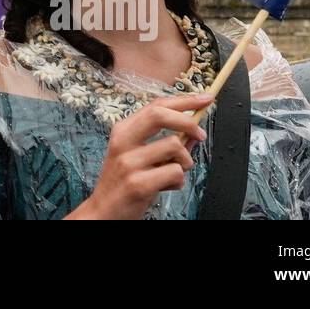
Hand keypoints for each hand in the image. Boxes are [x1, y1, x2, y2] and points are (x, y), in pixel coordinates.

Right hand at [70, 93, 210, 219]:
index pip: (155, 106)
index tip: (205, 98)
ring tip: (174, 173)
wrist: (103, 211)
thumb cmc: (124, 182)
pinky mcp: (138, 183)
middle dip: (187, 121)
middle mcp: (123, 142)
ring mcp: (129, 162)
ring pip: (174, 147)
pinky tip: (166, 187)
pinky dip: (178, 181)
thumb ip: (164, 142)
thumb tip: (194, 131)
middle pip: (159, 115)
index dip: (183, 100)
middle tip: (201, 133)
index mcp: (123, 131)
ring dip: (185, 162)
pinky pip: (175, 173)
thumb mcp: (139, 156)